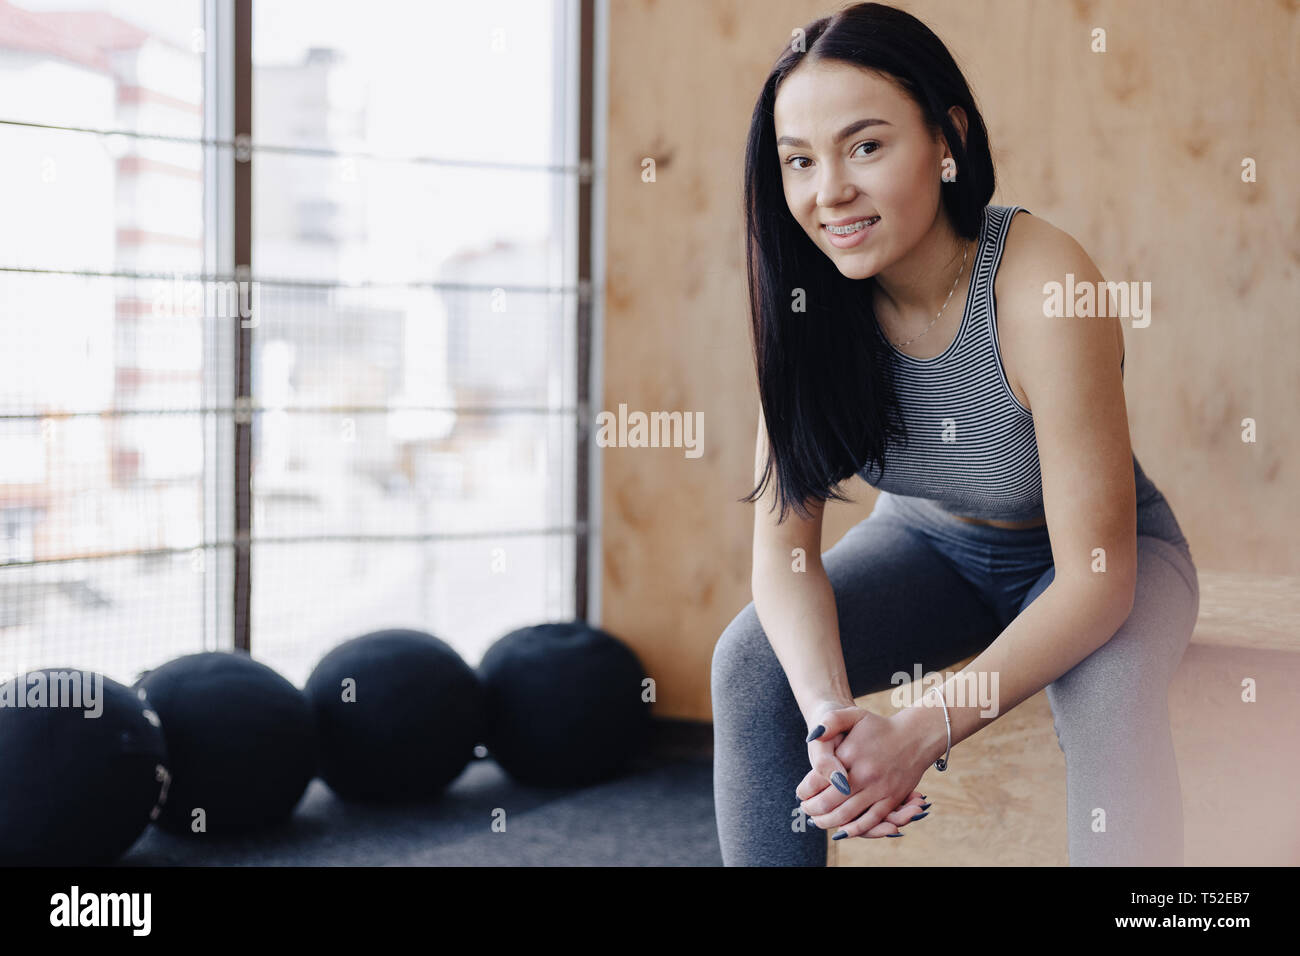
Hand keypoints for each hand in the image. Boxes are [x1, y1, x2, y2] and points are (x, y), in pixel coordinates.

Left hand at [797, 706, 931, 838]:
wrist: (915, 736)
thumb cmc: (879, 727)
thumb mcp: (854, 715)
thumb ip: (831, 722)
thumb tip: (812, 737)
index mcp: (850, 754)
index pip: (819, 779)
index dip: (805, 791)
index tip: (799, 794)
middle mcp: (864, 774)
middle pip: (829, 802)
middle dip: (812, 809)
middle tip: (805, 810)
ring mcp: (879, 789)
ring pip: (846, 815)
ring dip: (827, 822)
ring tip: (817, 821)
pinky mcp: (892, 799)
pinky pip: (870, 821)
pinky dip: (853, 830)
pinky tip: (841, 831)